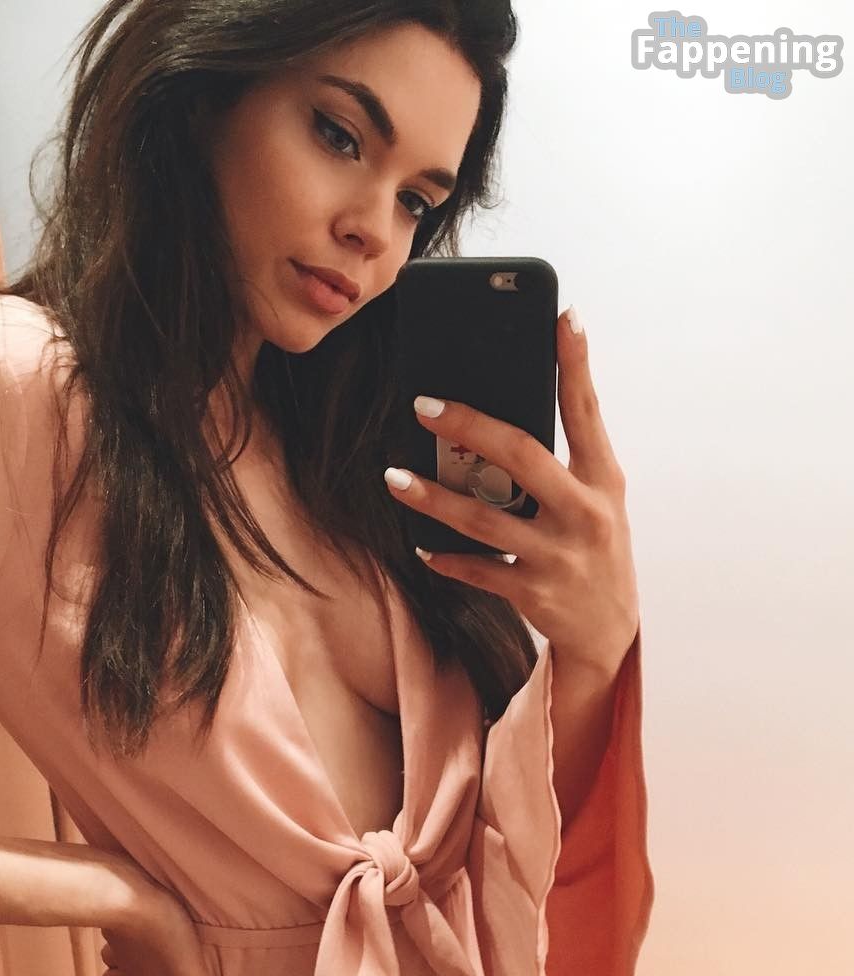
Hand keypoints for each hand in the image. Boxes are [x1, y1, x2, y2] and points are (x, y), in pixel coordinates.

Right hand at [97, 885, 239, 975]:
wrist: (133, 892)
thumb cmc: (162, 934)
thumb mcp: (189, 973)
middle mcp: (119, 956)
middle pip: (110, 965)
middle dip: (120, 965)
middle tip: (140, 961)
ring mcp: (116, 927)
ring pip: (116, 938)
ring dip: (129, 939)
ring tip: (149, 933)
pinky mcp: (118, 899)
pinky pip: (122, 910)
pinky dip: (132, 912)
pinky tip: (147, 906)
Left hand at [384, 307, 639, 674]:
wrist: (611, 630)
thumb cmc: (594, 545)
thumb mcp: (597, 498)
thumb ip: (564, 457)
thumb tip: (505, 405)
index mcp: (604, 478)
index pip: (586, 410)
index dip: (575, 363)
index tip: (560, 316)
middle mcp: (585, 513)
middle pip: (521, 455)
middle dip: (469, 425)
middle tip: (422, 404)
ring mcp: (558, 556)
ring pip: (484, 520)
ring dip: (433, 499)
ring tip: (394, 477)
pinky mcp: (534, 593)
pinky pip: (478, 571)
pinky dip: (446, 558)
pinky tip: (420, 545)